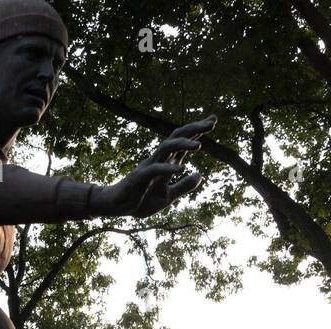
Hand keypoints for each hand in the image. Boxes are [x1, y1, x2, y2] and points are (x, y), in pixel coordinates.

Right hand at [95, 116, 215, 217]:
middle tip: (213, 122)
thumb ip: (184, 186)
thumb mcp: (167, 196)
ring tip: (200, 145)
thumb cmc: (140, 200)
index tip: (213, 120)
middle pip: (177, 137)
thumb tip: (201, 175)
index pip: (183, 142)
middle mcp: (158, 159)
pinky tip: (181, 169)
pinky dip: (167, 168)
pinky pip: (154, 170)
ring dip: (183, 144)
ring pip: (166, 148)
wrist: (117, 207)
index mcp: (165, 162)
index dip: (198, 131)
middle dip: (195, 128)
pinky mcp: (139, 178)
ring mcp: (148, 166)